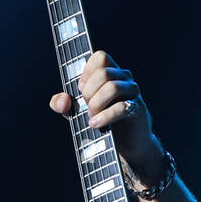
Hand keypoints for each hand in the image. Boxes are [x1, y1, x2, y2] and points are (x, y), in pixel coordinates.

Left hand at [49, 50, 162, 182]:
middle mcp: (124, 78)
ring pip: (112, 87)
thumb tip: (63, 99)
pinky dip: (104, 117)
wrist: (127, 144)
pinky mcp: (137, 109)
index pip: (100, 57)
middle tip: (86, 107)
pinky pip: (120, 107)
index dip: (87, 72)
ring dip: (96, 104)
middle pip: (103, 73)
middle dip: (89, 92)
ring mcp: (133, 93)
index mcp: (111, 72)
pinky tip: (95, 124)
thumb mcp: (76, 112)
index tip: (81, 90)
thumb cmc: (103, 122)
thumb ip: (62, 104)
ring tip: (92, 117)